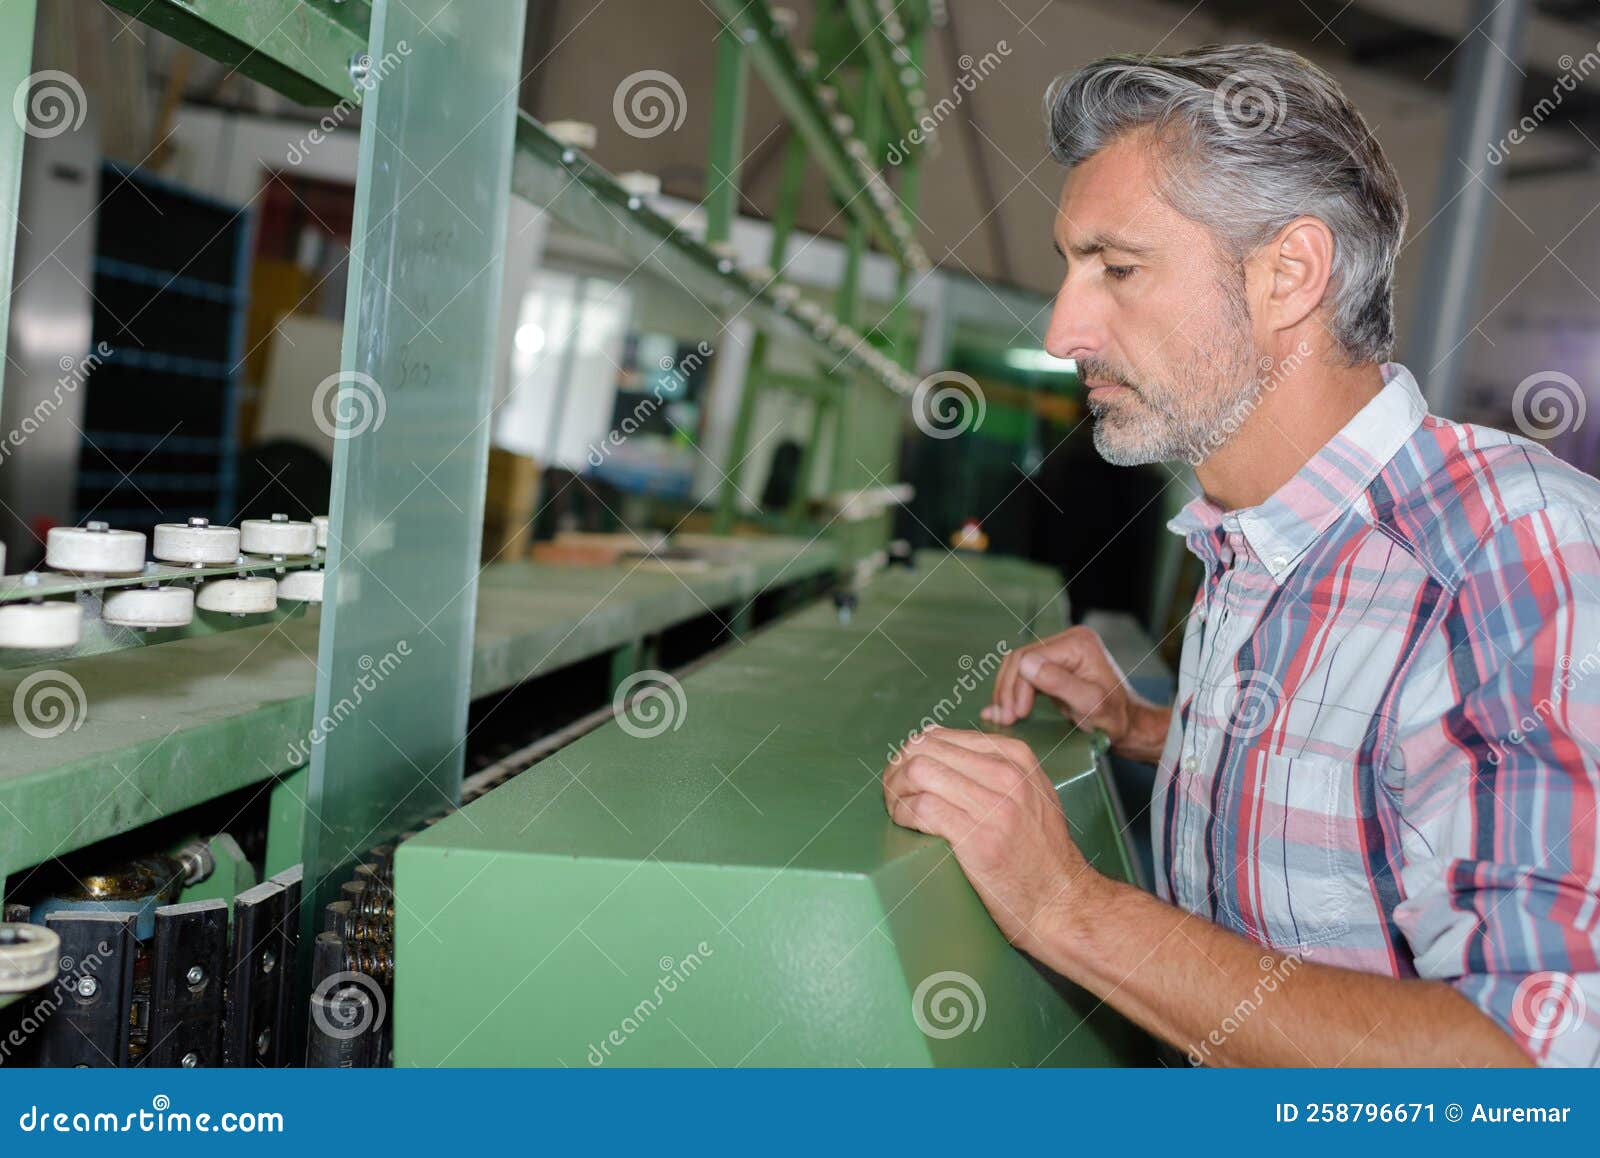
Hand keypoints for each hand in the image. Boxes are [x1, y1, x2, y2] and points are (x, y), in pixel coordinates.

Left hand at [882, 727, 1102, 959]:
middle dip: (897, 770)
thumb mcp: (1030, 793)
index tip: (905, 777)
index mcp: (1016, 757)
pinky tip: (903, 823)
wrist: (1061, 900)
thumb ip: (992, 767)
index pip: (940, 736)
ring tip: (896, 809)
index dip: (912, 754)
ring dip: (895, 791)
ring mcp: (994, 805)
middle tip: (893, 794)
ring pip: (918, 772)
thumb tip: (933, 744)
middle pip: (924, 750)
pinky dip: (902, 813)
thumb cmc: (1040, 852)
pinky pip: (921, 808)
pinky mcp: (977, 838)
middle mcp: (1006, 774)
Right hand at [981, 626, 1167, 760]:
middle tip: (1004, 719)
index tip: (1016, 715)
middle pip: (1021, 658)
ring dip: (1007, 691)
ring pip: (1018, 664)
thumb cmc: (1114, 718)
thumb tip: (1026, 664)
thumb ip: (1059, 683)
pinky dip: (1013, 690)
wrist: (1127, 724)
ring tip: (1003, 717)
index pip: (1032, 658)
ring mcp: (1061, 649)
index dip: (1018, 686)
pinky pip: (1025, 672)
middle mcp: (1069, 639)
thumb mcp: (1089, 704)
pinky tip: (1005, 708)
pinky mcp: (1054, 662)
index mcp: (1078, 643)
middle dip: (1009, 690)